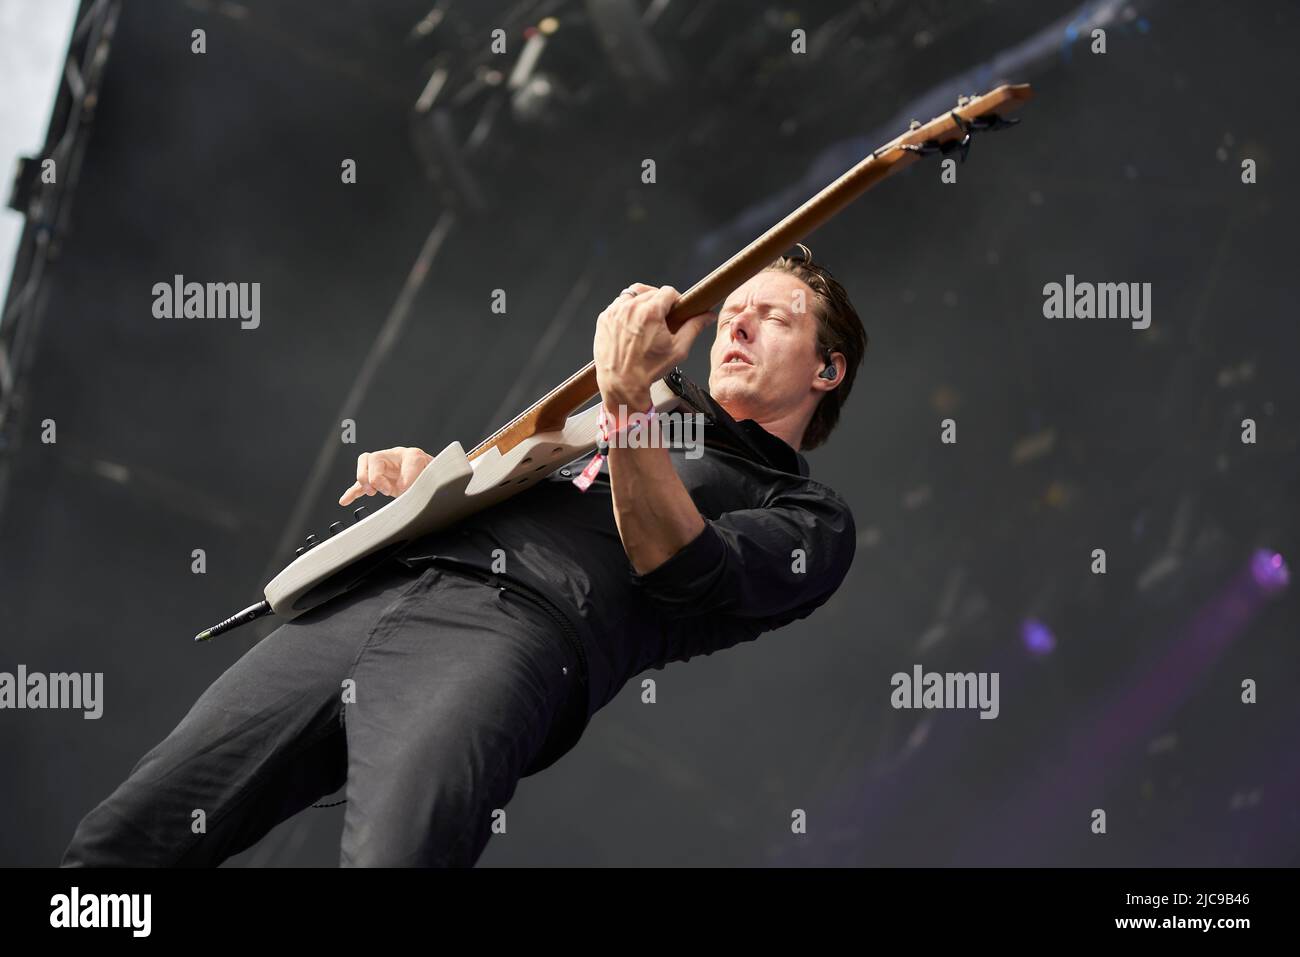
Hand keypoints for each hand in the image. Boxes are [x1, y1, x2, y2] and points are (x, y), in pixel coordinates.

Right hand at [338, 446, 432, 505]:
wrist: (424, 479)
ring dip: (363, 479)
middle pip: (375, 458)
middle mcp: (395, 457)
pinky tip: (345, 501)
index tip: (407, 489)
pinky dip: (353, 492)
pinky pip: (360, 484)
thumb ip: (422, 481)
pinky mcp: (376, 480)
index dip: (409, 474)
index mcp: (414, 456)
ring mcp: (383, 467)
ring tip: (371, 492)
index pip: (412, 458)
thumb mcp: (431, 480)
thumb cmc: (429, 478)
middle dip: (376, 476)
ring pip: (364, 464)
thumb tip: (403, 487)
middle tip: (386, 491)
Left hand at [593, 282, 714, 408]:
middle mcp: (630, 308)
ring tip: (647, 320)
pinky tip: (633, 325)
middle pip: (651, 291)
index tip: (676, 311)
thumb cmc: (648, 369)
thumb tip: (707, 315)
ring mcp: (614, 312)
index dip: (676, 301)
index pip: (668, 291)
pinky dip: (627, 310)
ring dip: (642, 302)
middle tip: (662, 320)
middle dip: (659, 302)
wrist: (621, 384)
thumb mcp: (678, 349)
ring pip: (633, 294)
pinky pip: (618, 305)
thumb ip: (694, 327)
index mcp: (650, 312)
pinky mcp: (604, 318)